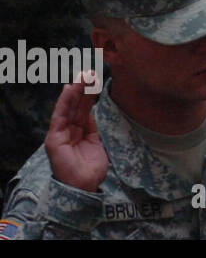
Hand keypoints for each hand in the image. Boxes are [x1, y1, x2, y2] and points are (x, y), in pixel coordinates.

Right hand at [46, 72, 108, 192]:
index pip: (84, 108)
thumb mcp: (98, 142)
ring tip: (82, 76)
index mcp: (80, 130)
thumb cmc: (92, 167)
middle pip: (76, 105)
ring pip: (68, 107)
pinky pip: (59, 116)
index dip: (89, 94)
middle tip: (90, 71)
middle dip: (83, 88)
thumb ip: (94, 126)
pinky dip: (64, 102)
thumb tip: (94, 110)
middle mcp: (69, 130)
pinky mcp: (54, 138)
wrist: (85, 186)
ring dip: (75, 90)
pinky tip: (69, 89)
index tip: (96, 79)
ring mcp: (61, 133)